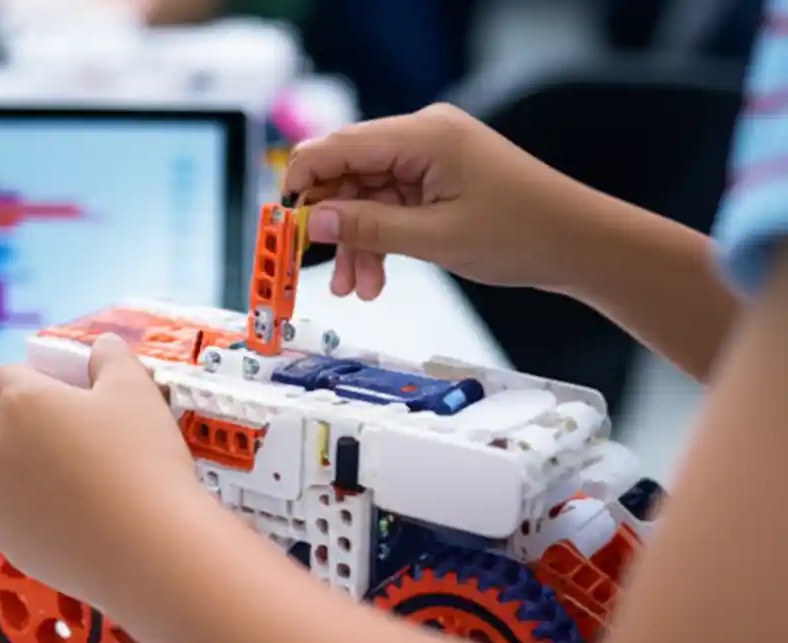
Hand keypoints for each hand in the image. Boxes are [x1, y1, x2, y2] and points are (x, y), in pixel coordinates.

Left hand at [0, 334, 201, 603]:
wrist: (148, 548)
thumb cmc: (141, 459)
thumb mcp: (136, 389)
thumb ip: (112, 357)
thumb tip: (101, 345)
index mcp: (20, 403)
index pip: (6, 376)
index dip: (38, 380)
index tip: (71, 395)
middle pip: (9, 427)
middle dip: (39, 429)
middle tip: (91, 443)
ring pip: (10, 474)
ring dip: (37, 473)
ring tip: (91, 486)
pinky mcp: (8, 541)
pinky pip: (20, 517)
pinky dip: (43, 515)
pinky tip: (85, 520)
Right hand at [283, 103, 603, 299]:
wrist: (580, 243)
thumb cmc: (526, 233)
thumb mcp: (436, 238)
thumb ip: (369, 227)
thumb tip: (315, 221)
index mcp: (424, 135)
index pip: (338, 146)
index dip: (302, 183)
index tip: (281, 223)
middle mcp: (423, 135)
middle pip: (348, 172)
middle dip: (332, 224)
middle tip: (315, 269)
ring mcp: (431, 155)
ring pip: (366, 195)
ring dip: (357, 241)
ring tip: (358, 289)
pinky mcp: (437, 177)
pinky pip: (390, 203)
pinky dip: (379, 238)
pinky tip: (375, 276)